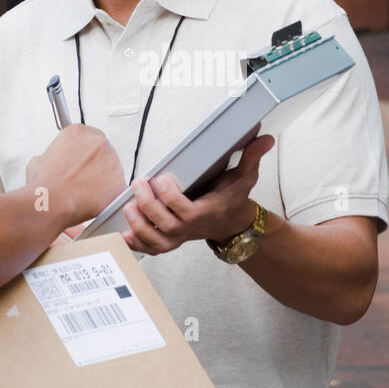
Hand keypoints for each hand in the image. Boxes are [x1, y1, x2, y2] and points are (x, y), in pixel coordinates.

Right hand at [25, 125, 124, 228]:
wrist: (51, 203)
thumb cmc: (44, 185)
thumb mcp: (38, 160)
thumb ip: (53, 155)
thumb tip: (54, 161)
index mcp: (79, 132)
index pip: (88, 139)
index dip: (84, 155)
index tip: (80, 165)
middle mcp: (98, 142)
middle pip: (103, 153)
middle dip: (96, 167)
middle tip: (83, 180)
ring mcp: (112, 160)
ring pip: (113, 171)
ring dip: (103, 181)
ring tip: (86, 193)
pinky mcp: (120, 181)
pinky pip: (118, 189)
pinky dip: (110, 197)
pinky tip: (95, 202)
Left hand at [121, 133, 274, 254]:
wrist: (232, 223)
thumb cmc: (234, 198)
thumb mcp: (245, 177)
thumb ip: (252, 157)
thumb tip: (265, 138)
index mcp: (206, 212)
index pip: (186, 211)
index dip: (171, 197)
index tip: (162, 179)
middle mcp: (191, 228)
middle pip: (166, 224)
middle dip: (149, 206)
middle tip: (139, 184)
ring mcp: (180, 237)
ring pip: (156, 240)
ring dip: (139, 225)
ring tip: (129, 205)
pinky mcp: (171, 241)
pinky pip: (152, 249)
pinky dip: (136, 244)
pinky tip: (123, 234)